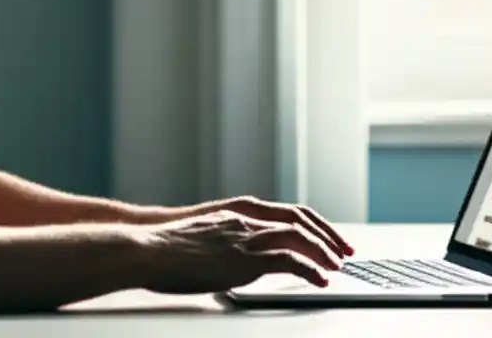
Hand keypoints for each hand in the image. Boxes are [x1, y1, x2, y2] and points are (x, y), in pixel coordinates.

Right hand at [138, 210, 343, 293]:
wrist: (145, 248)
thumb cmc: (164, 248)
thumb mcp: (201, 236)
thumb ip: (223, 239)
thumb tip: (232, 256)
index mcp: (238, 212)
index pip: (288, 212)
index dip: (312, 224)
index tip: (328, 236)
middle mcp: (246, 220)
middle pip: (300, 220)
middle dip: (327, 236)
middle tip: (345, 251)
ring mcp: (246, 237)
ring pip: (299, 238)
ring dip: (324, 252)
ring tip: (338, 267)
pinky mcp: (243, 258)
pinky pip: (289, 261)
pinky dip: (310, 270)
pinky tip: (319, 281)